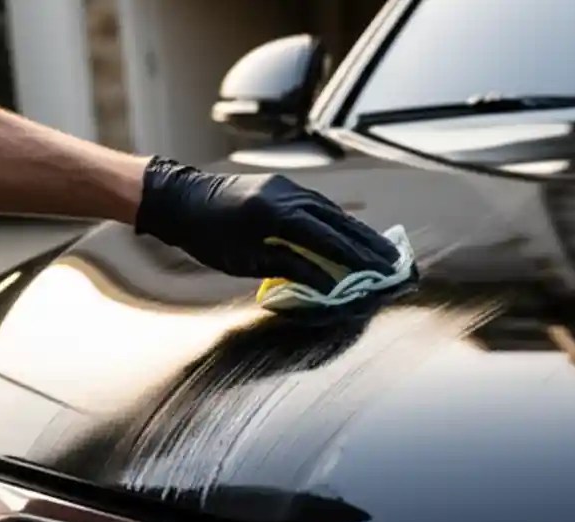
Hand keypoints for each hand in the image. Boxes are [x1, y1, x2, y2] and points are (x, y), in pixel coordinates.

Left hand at [134, 157, 398, 289]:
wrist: (179, 198)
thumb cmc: (207, 237)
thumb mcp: (246, 261)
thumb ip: (290, 268)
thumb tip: (328, 283)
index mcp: (277, 216)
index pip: (328, 239)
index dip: (358, 257)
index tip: (381, 272)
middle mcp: (287, 195)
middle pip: (338, 221)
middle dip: (369, 243)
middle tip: (395, 261)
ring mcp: (286, 187)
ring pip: (332, 211)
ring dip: (358, 231)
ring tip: (382, 249)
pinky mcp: (282, 186)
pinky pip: (319, 205)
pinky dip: (338, 221)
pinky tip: (351, 233)